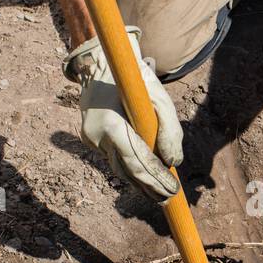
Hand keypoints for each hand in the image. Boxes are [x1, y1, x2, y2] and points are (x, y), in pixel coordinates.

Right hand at [64, 26, 182, 201]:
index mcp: (109, 123)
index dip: (155, 178)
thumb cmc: (135, 78)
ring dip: (138, 182)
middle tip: (168, 198)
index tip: (173, 189)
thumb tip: (173, 161)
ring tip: (159, 194)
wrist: (102, 63)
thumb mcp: (159, 97)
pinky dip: (129, 168)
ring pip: (117, 167)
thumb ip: (170, 129)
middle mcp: (95, 135)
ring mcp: (89, 139)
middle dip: (148, 186)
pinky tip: (143, 179)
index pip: (135, 160)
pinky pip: (113, 158)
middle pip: (125, 170)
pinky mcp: (90, 139)